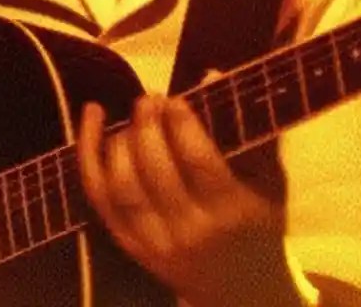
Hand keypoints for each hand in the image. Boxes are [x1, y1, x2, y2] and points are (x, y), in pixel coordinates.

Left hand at [78, 96, 306, 306]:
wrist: (242, 292)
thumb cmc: (260, 226)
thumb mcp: (271, 180)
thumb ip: (249, 129)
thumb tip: (211, 76)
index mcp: (231, 211)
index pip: (199, 162)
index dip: (182, 125)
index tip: (175, 99)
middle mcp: (189, 230)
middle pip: (155, 172)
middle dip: (146, 127)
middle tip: (149, 99)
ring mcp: (154, 242)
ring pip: (122, 187)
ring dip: (118, 142)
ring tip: (133, 115)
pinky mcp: (130, 246)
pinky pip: (100, 199)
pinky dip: (89, 157)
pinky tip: (92, 121)